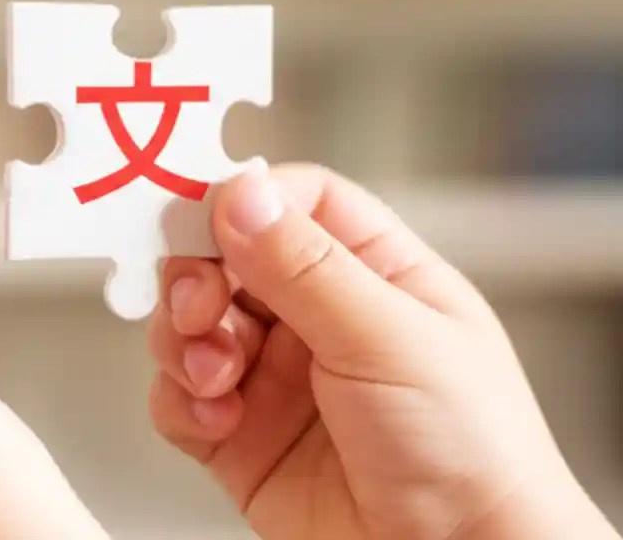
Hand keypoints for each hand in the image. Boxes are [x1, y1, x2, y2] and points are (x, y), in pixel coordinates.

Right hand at [149, 163, 617, 539]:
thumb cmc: (471, 452)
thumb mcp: (389, 338)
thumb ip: (306, 266)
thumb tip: (238, 195)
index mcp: (372, 274)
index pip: (293, 203)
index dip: (242, 201)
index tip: (201, 214)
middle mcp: (317, 319)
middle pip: (224, 258)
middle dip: (197, 277)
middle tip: (200, 305)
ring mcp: (275, 377)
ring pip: (190, 324)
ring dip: (185, 342)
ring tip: (218, 376)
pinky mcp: (239, 436)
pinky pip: (177, 397)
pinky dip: (180, 401)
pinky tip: (219, 419)